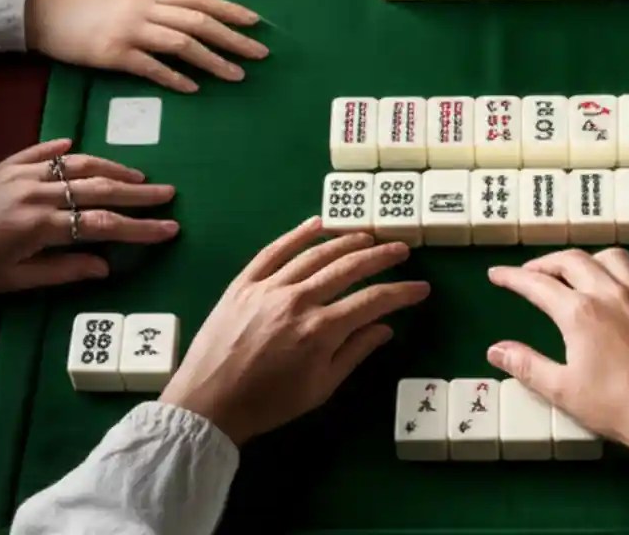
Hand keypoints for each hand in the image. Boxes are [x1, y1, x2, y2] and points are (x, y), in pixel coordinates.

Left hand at [0, 139, 176, 294]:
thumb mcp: (22, 279)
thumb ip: (67, 270)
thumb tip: (107, 266)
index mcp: (40, 225)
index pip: (103, 225)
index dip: (140, 227)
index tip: (169, 228)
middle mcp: (35, 193)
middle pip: (99, 189)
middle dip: (138, 194)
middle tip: (169, 193)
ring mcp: (21, 174)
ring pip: (77, 164)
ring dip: (111, 168)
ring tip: (137, 176)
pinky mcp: (6, 165)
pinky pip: (41, 151)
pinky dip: (62, 148)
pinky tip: (78, 146)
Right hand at [25, 0, 267, 93]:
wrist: (39, 11)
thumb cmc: (80, 5)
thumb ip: (149, 6)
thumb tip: (177, 15)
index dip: (228, 9)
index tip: (255, 21)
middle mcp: (143, 9)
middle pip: (198, 21)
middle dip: (233, 37)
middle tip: (260, 53)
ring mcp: (129, 31)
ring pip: (182, 44)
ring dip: (213, 60)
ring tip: (237, 76)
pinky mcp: (112, 54)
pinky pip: (151, 67)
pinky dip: (175, 78)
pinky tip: (194, 89)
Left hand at [160, 222, 427, 445]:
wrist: (208, 403)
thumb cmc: (269, 403)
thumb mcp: (320, 388)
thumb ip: (354, 353)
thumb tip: (385, 328)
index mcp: (321, 331)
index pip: (373, 301)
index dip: (401, 293)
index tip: (421, 288)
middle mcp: (298, 301)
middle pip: (349, 268)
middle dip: (381, 256)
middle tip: (401, 249)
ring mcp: (268, 288)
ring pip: (315, 254)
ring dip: (346, 241)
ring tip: (368, 236)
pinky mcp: (243, 284)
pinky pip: (273, 251)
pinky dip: (297, 235)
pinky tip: (316, 224)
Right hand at [488, 249, 628, 533]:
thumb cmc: (613, 406)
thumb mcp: (561, 390)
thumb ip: (526, 365)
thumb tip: (495, 350)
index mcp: (579, 312)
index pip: (537, 284)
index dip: (512, 277)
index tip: (496, 274)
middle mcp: (609, 292)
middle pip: (571, 261)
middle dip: (545, 263)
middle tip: (530, 275)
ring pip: (609, 256)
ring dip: (586, 258)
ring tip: (575, 271)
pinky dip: (624, 265)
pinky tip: (620, 276)